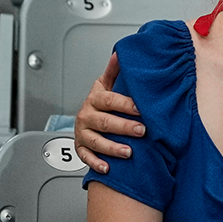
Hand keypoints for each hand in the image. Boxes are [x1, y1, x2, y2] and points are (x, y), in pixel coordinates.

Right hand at [74, 53, 144, 173]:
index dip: (125, 105)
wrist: (86, 118)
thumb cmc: (101, 103)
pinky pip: (85, 157)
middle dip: (124, 127)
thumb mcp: (105, 85)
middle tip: (142, 130)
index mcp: (95, 99)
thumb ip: (113, 72)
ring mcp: (82, 132)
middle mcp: (86, 115)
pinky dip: (96, 163)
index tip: (141, 109)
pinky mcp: (80, 147)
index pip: (109, 100)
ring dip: (112, 148)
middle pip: (104, 122)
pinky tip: (108, 168)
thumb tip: (120, 53)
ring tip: (129, 152)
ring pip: (95, 141)